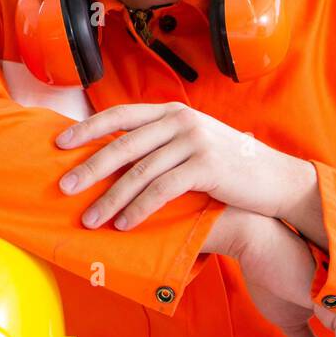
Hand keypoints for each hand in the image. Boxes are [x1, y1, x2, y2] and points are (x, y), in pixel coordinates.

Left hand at [55, 102, 314, 234]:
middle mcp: (180, 121)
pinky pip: (162, 189)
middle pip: (123, 143)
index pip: (120, 115)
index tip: (60, 144)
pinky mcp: (206, 166)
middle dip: (90, 167)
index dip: (88, 129)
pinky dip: (139, 208)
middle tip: (64, 187)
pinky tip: (124, 224)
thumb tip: (117, 160)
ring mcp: (194, 141)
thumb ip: (161, 144)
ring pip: (139, 171)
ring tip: (90, 219)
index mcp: (172, 112)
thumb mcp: (194, 143)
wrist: (275, 178)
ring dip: (110, 197)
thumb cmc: (229, 166)